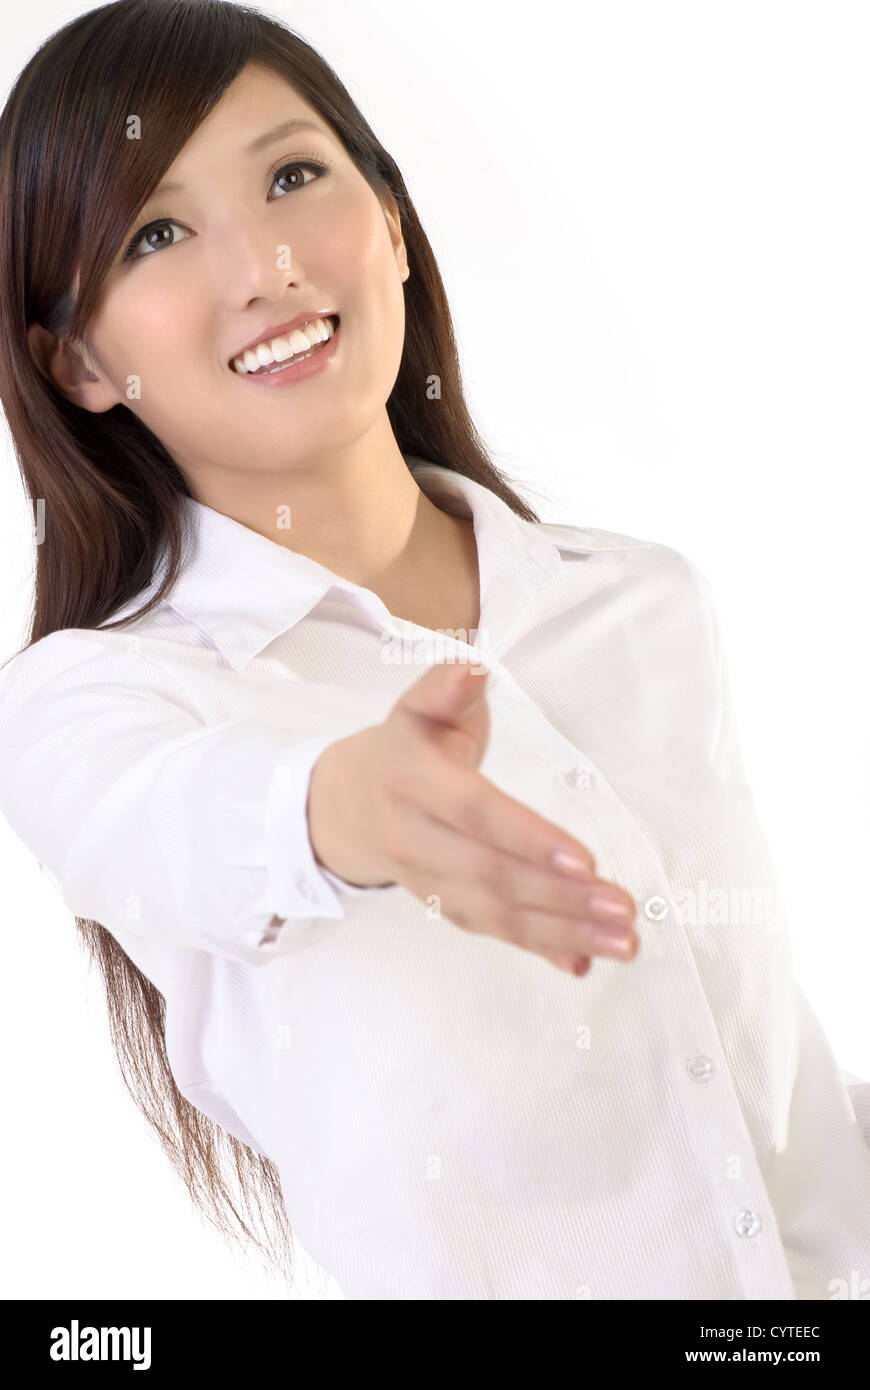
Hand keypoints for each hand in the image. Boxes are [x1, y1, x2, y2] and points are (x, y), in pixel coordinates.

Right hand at [307, 662, 637, 976]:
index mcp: (412, 781)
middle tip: (624, 908)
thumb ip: (446, 686)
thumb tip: (473, 666)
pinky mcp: (444, 906)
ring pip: (497, 913)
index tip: (585, 860)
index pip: (475, 813)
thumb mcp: (420, 707)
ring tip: (624, 942)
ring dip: (564, 932)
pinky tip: (584, 963)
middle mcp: (414, 838)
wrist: (350, 804)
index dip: (528, 838)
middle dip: (561, 896)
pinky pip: (493, 932)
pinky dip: (541, 950)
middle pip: (491, 874)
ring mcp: (427, 881)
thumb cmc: (409, 747)